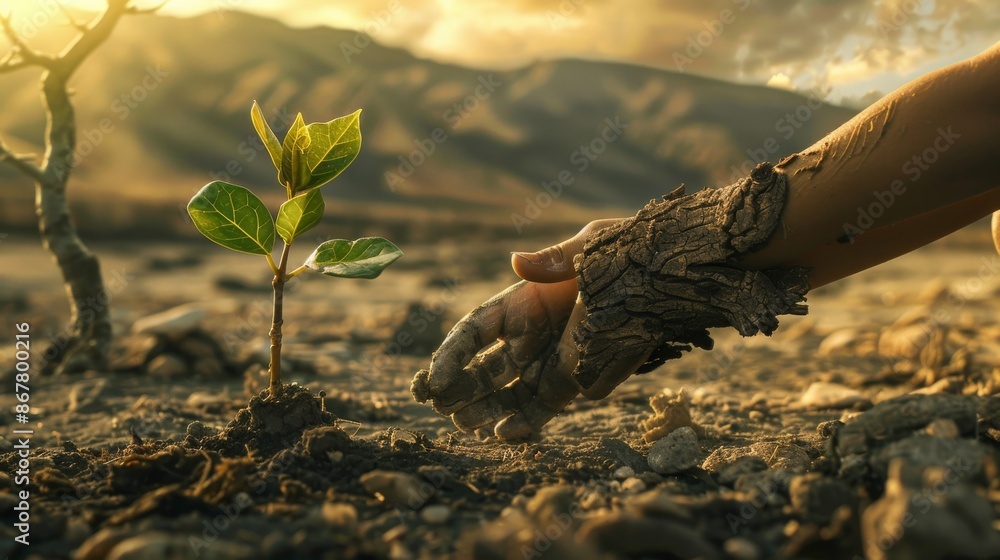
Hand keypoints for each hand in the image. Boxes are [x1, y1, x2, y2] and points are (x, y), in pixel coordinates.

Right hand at [411, 219, 645, 439]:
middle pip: (482, 369)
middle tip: (440, 407)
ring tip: (466, 425)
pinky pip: (542, 408)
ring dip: (484, 411)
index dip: (451, 354)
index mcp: (521, 303)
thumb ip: (554, 259)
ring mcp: (548, 363)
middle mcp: (528, 337)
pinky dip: (524, 425)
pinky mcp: (573, 383)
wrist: (665, 278)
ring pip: (506, 394)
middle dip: (459, 388)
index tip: (433, 380)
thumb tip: (517, 262)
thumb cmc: (625, 253)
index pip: (474, 332)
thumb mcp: (590, 247)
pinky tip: (506, 436)